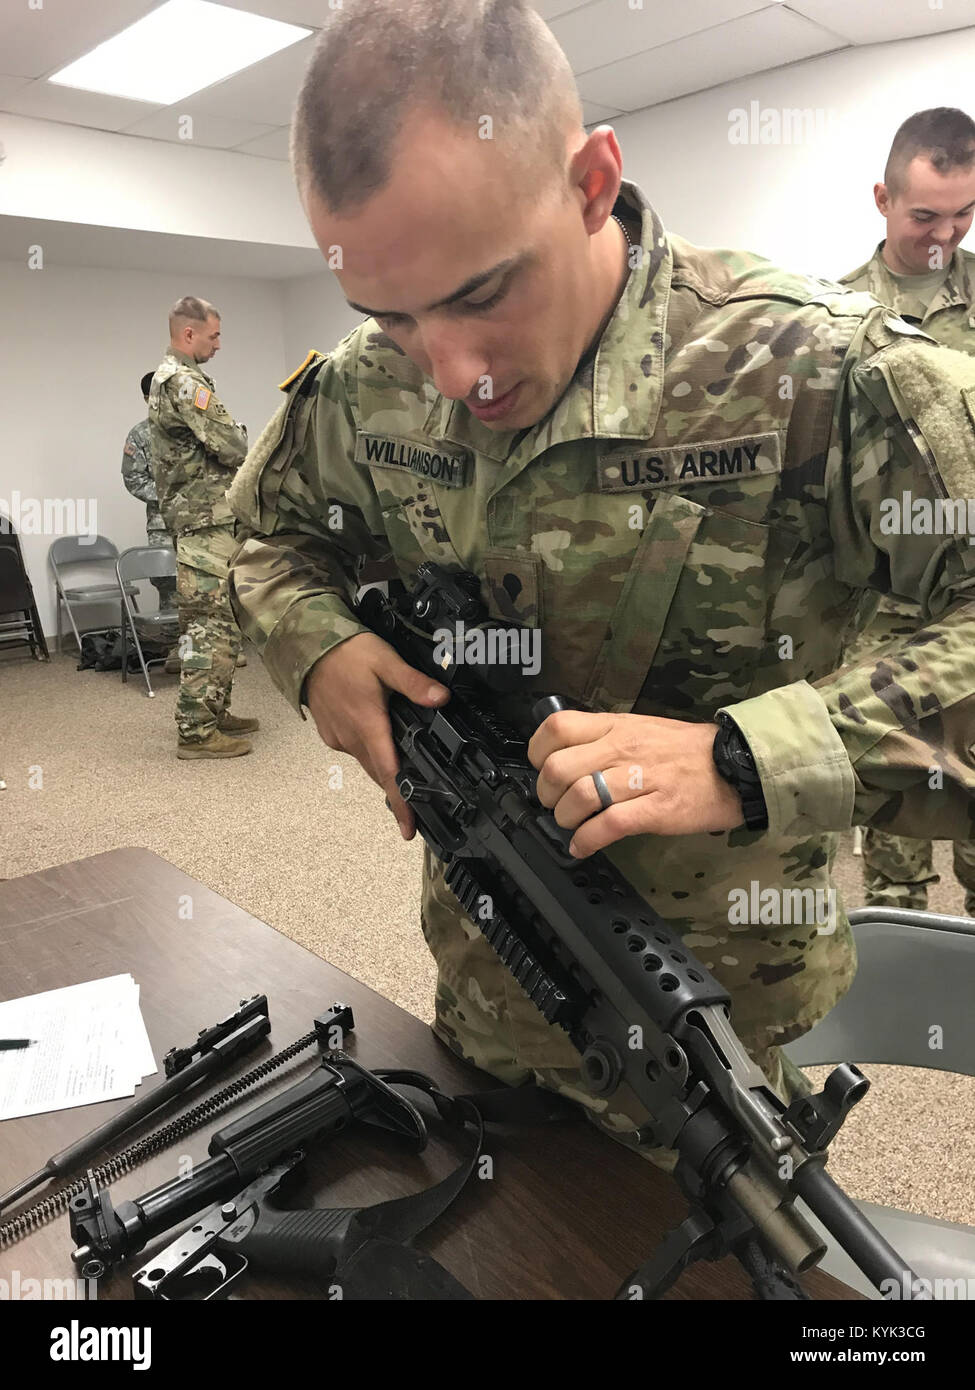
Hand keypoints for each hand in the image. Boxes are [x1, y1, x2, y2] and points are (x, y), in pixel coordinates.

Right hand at [305, 633, 448, 838]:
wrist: (306, 647)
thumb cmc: (347, 653)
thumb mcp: (386, 661)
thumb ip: (413, 683)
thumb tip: (441, 699)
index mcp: (367, 725)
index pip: (388, 773)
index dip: (400, 802)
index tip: (407, 828)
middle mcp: (351, 737)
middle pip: (378, 773)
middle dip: (396, 792)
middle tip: (415, 811)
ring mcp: (338, 737)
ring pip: (366, 762)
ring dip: (383, 769)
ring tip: (403, 774)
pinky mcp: (330, 732)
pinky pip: (354, 749)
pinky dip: (369, 751)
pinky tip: (378, 740)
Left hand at [528, 710, 744, 856]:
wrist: (736, 765)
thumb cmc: (687, 750)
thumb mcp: (641, 728)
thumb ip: (604, 738)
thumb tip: (566, 756)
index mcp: (616, 726)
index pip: (557, 727)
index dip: (538, 751)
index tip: (541, 768)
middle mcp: (623, 748)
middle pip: (559, 768)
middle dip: (547, 794)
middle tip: (556, 804)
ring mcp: (641, 779)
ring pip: (580, 798)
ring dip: (566, 819)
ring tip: (572, 825)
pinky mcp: (657, 809)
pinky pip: (609, 825)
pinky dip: (587, 840)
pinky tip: (583, 846)